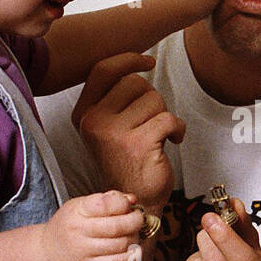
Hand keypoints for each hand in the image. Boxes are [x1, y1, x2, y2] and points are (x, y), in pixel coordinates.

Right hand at [40, 190, 148, 260]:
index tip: (129, 204)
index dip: (124, 203)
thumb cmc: (68, 226)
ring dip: (135, 237)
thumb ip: (106, 199)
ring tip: (134, 233)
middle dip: (136, 221)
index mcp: (77, 210)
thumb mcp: (79, 206)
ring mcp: (84, 251)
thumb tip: (131, 199)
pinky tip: (135, 250)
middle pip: (118, 225)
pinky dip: (132, 256)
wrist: (46, 253)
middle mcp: (79, 230)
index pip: (107, 204)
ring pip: (121, 244)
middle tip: (138, 219)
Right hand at [73, 51, 185, 210]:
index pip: (103, 70)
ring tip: (158, 135)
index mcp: (83, 114)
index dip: (128, 59)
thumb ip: (114, 97)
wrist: (134, 200)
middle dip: (151, 98)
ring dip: (164, 115)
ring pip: (154, 99)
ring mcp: (114, 133)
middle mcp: (93, 122)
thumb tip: (138, 61)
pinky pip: (168, 118)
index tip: (148, 61)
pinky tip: (172, 140)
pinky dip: (177, 128)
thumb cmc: (127, 160)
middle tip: (151, 120)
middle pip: (134, 83)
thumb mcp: (109, 126)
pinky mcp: (138, 144)